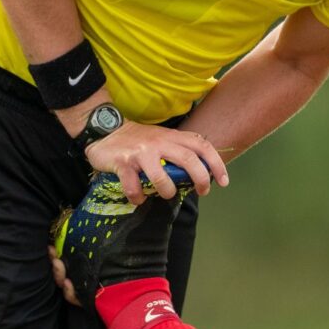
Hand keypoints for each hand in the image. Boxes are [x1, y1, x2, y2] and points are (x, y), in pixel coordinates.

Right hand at [84, 120, 227, 202]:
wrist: (105, 129)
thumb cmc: (137, 139)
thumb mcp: (162, 138)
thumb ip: (178, 150)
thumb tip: (199, 172)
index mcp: (172, 136)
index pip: (202, 146)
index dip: (216, 164)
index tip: (223, 181)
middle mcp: (159, 142)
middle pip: (188, 160)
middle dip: (201, 179)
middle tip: (204, 191)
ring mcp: (141, 153)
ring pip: (162, 176)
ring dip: (168, 191)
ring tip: (167, 195)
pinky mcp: (123, 163)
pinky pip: (133, 186)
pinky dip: (138, 197)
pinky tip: (139, 198)